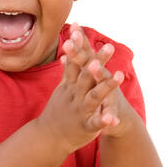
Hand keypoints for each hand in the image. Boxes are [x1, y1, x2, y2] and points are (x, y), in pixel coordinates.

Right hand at [37, 27, 133, 154]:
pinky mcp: (86, 127)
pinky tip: (113, 119)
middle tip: (109, 47)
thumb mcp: (62, 88)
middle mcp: (75, 95)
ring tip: (119, 77)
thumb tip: (69, 49)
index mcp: (71, 86)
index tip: (79, 28)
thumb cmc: (58, 111)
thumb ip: (68, 69)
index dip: (77, 45)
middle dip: (97, 61)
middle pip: (87, 76)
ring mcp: (81, 110)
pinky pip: (96, 123)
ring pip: (94, 97)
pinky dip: (104, 121)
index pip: (75, 62)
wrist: (47, 138)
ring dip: (106, 87)